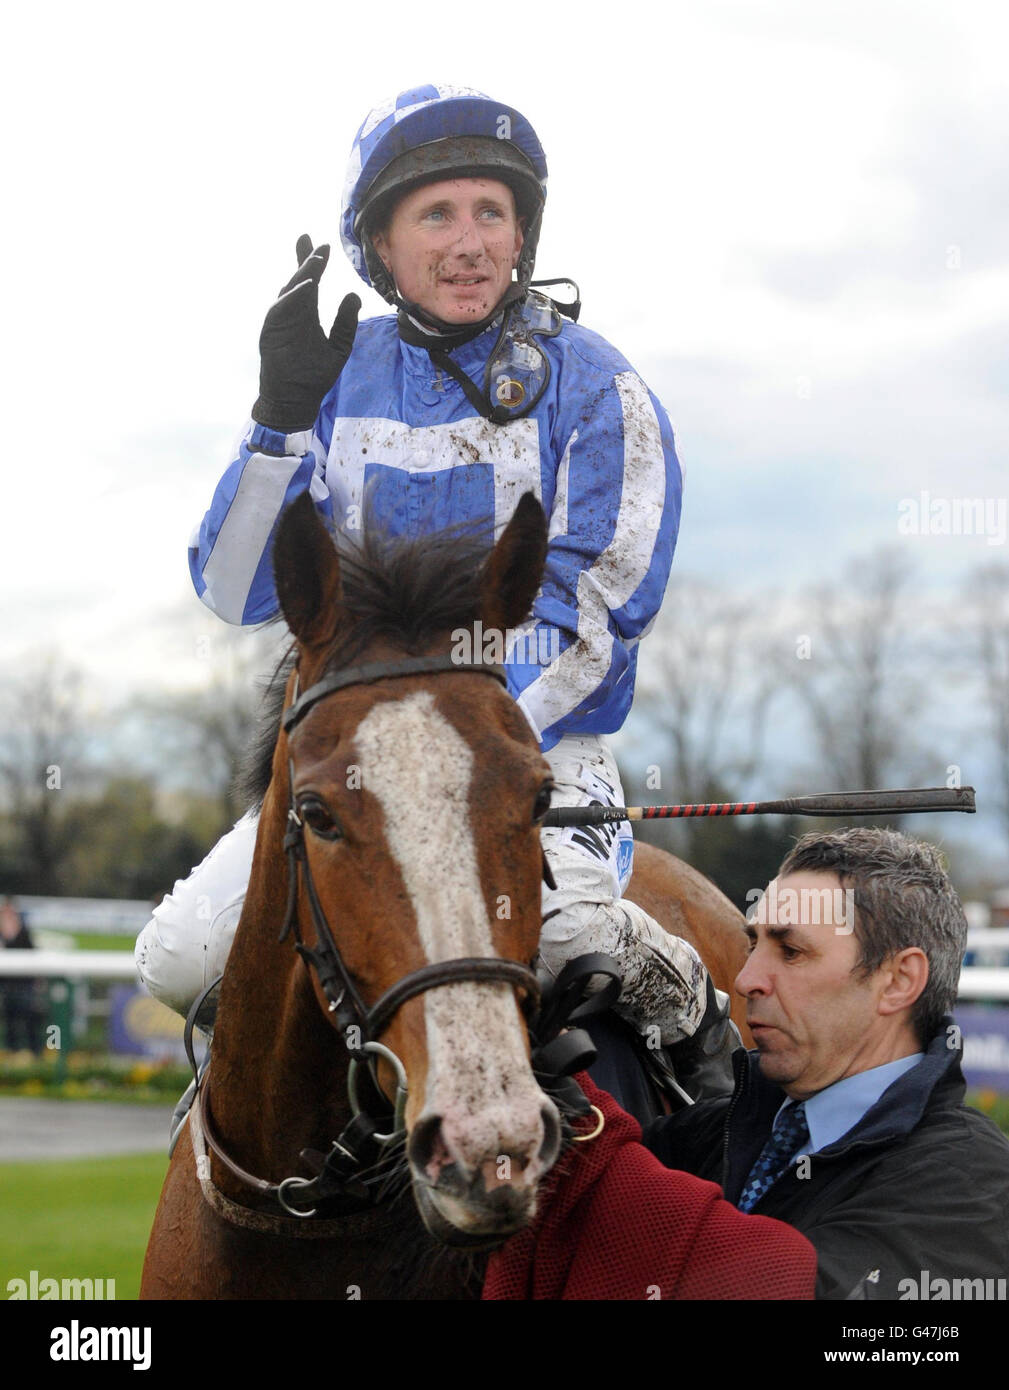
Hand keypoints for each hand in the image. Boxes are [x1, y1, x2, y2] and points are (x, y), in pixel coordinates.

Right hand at [252, 235, 360, 431]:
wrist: (295, 400)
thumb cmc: (314, 377)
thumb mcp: (339, 347)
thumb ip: (346, 323)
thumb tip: (354, 296)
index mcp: (306, 315)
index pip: (311, 283)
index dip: (315, 264)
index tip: (324, 247)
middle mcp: (292, 314)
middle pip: (298, 280)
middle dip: (306, 261)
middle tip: (315, 243)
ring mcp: (280, 321)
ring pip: (290, 291)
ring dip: (303, 275)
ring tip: (316, 260)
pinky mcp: (272, 330)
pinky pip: (282, 308)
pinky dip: (294, 297)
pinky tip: (309, 286)